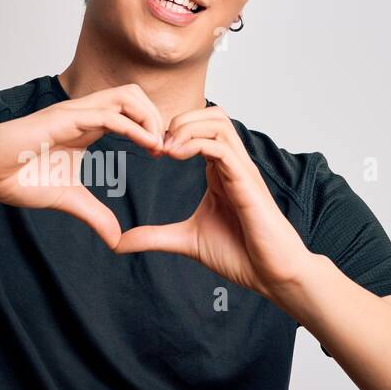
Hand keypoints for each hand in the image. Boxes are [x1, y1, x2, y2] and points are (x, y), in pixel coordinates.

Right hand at [0, 83, 164, 247]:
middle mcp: (85, 113)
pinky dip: (135, 126)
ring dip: (151, 117)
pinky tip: (149, 145)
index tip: (165, 155)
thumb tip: (116, 238)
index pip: (132, 112)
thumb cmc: (17, 177)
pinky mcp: (64, 119)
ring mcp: (75, 113)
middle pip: (135, 95)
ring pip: (127, 96)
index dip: (153, 128)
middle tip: (169, 148)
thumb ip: (94, 215)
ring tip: (161, 145)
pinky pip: (109, 114)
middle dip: (159, 117)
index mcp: (88, 126)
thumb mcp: (68, 200)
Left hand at [114, 106, 312, 298]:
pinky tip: (174, 156)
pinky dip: (196, 144)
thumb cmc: (240, 254)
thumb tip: (118, 243)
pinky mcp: (248, 183)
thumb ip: (153, 237)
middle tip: (155, 144)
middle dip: (179, 119)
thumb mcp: (186, 241)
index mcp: (220, 170)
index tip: (148, 149)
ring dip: (186, 127)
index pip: (201, 128)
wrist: (272, 275)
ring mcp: (242, 171)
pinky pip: (223, 148)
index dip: (172, 130)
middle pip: (212, 114)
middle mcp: (233, 164)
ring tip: (164, 148)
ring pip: (218, 122)